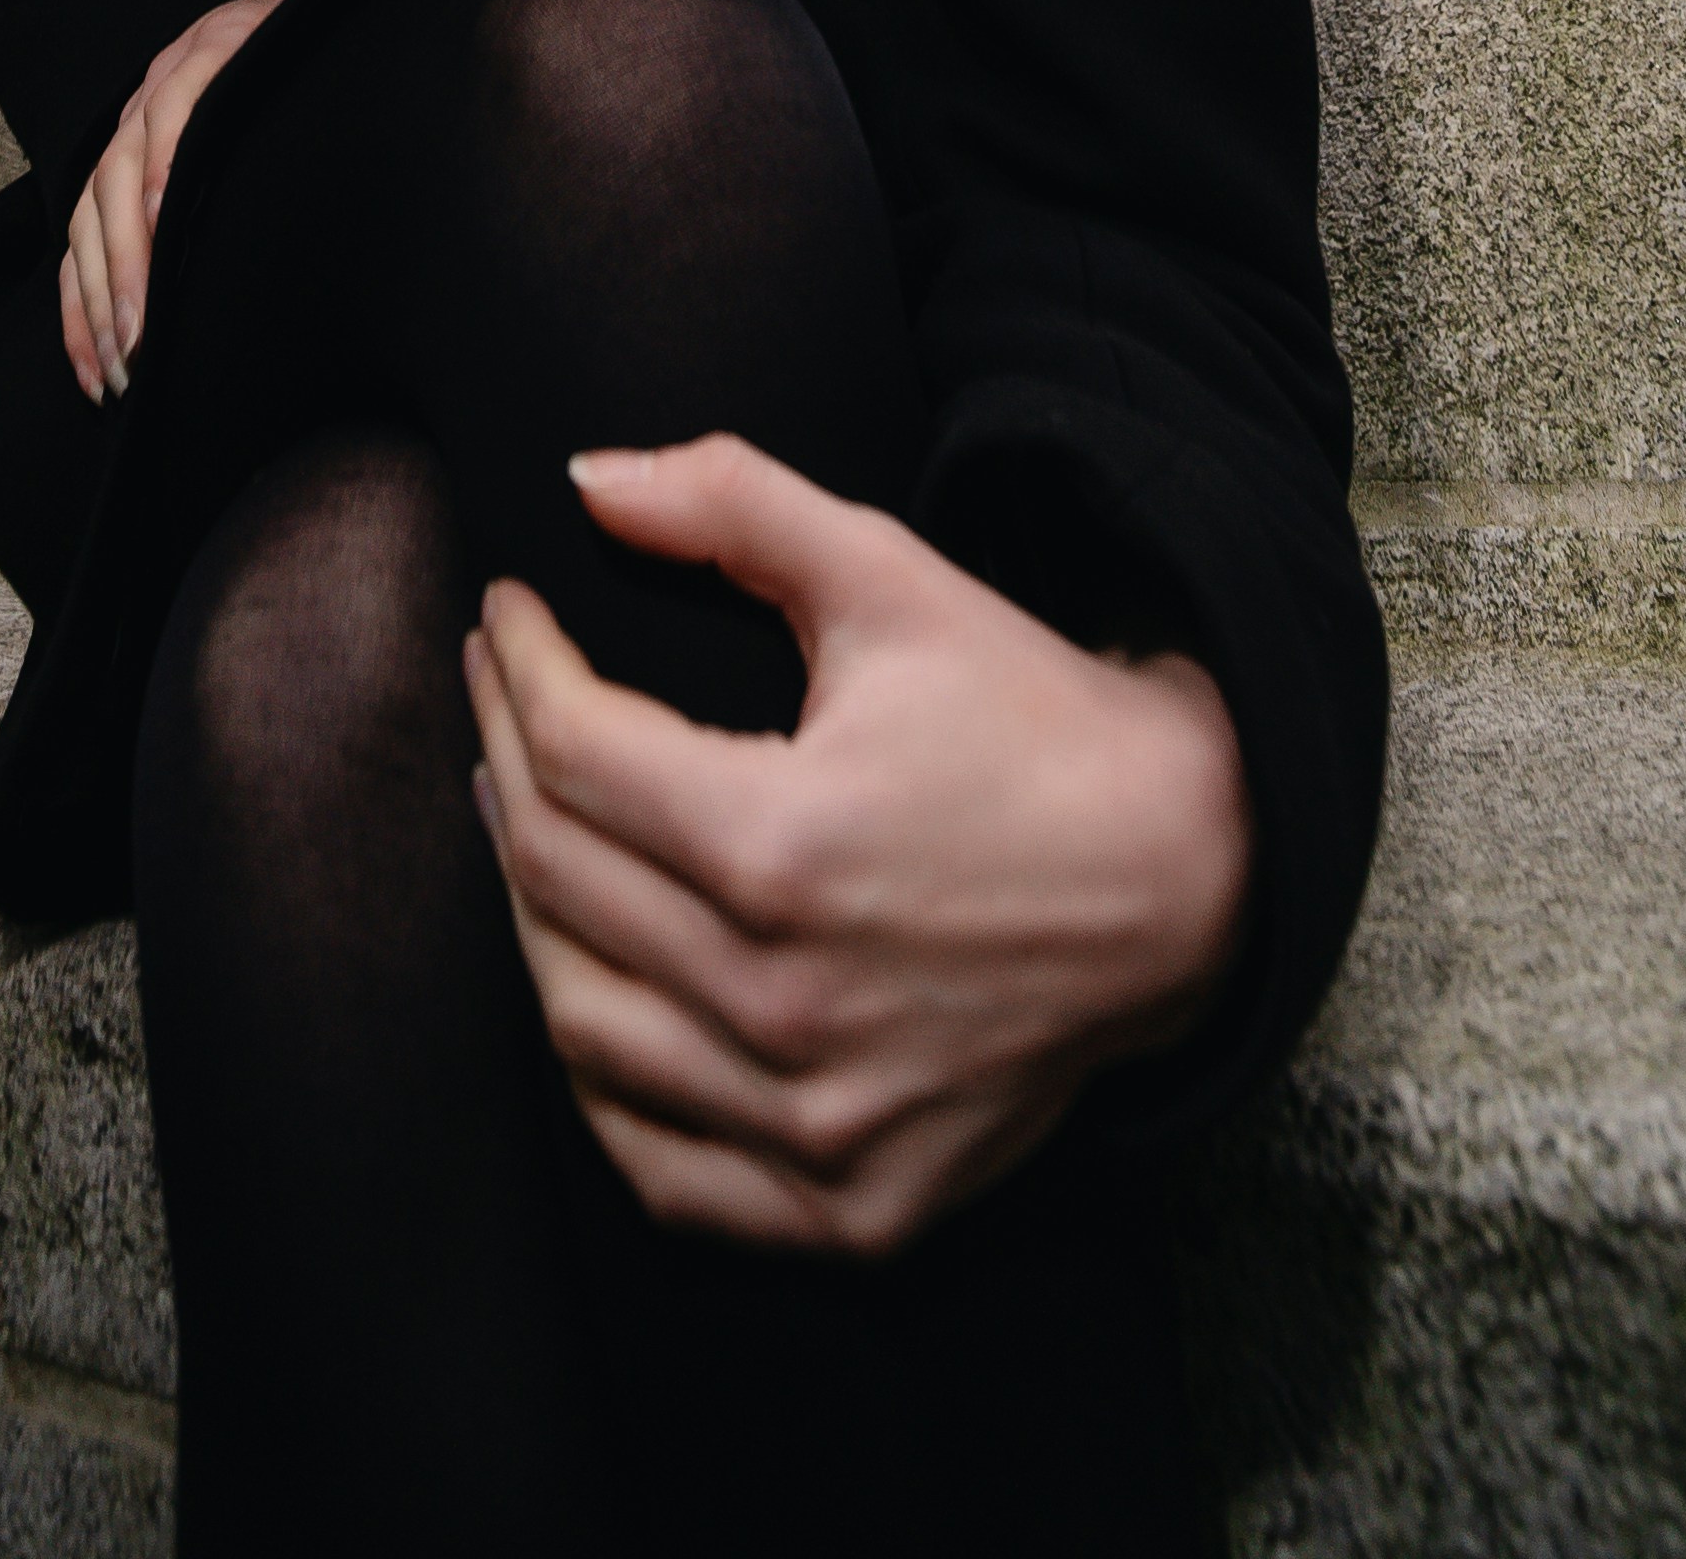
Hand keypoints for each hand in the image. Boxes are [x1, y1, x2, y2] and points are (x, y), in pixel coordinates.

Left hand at [57, 0, 281, 399]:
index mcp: (138, 149)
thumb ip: (208, 234)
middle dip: (103, 304)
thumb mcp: (241, 174)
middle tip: (125, 373)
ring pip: (118, 172)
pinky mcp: (213, 45)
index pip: (85, 240)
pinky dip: (164, 161)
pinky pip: (177, 108)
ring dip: (126, 258)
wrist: (341, 4)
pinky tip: (166, 215)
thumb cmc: (295, 106)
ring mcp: (170, 75)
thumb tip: (190, 336)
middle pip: (90, 216)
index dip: (82, 315)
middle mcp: (139, 114)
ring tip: (140, 330)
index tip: (96, 386)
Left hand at [461, 433, 1246, 1255]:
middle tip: (500, 694)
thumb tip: (582, 477)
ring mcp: (817, 1125)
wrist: (1185, 876)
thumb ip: (731, 504)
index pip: (571, 751)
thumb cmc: (1029, 716)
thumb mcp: (892, 575)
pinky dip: (601, 1089)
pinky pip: (662, 1171)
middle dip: (502, 757)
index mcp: (783, 842)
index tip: (506, 613)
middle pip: (556, 880)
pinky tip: (589, 997)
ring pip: (581, 1028)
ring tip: (526, 823)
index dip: (516, 665)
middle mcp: (786, 1001)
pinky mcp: (854, 1207)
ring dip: (526, 914)